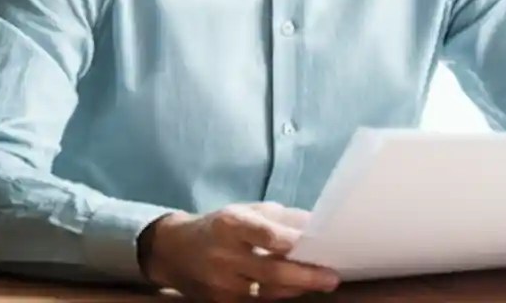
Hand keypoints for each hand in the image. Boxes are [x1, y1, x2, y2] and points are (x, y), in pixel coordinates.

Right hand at [140, 202, 338, 301]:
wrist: (174, 250)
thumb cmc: (221, 226)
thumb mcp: (247, 211)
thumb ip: (281, 219)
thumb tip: (317, 225)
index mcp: (231, 225)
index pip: (264, 234)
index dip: (291, 241)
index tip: (316, 242)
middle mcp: (224, 255)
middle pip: (270, 270)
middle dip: (304, 276)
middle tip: (331, 277)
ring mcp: (221, 283)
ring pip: (267, 291)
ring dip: (296, 288)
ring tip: (322, 281)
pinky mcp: (220, 302)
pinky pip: (257, 302)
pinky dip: (279, 296)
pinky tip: (296, 289)